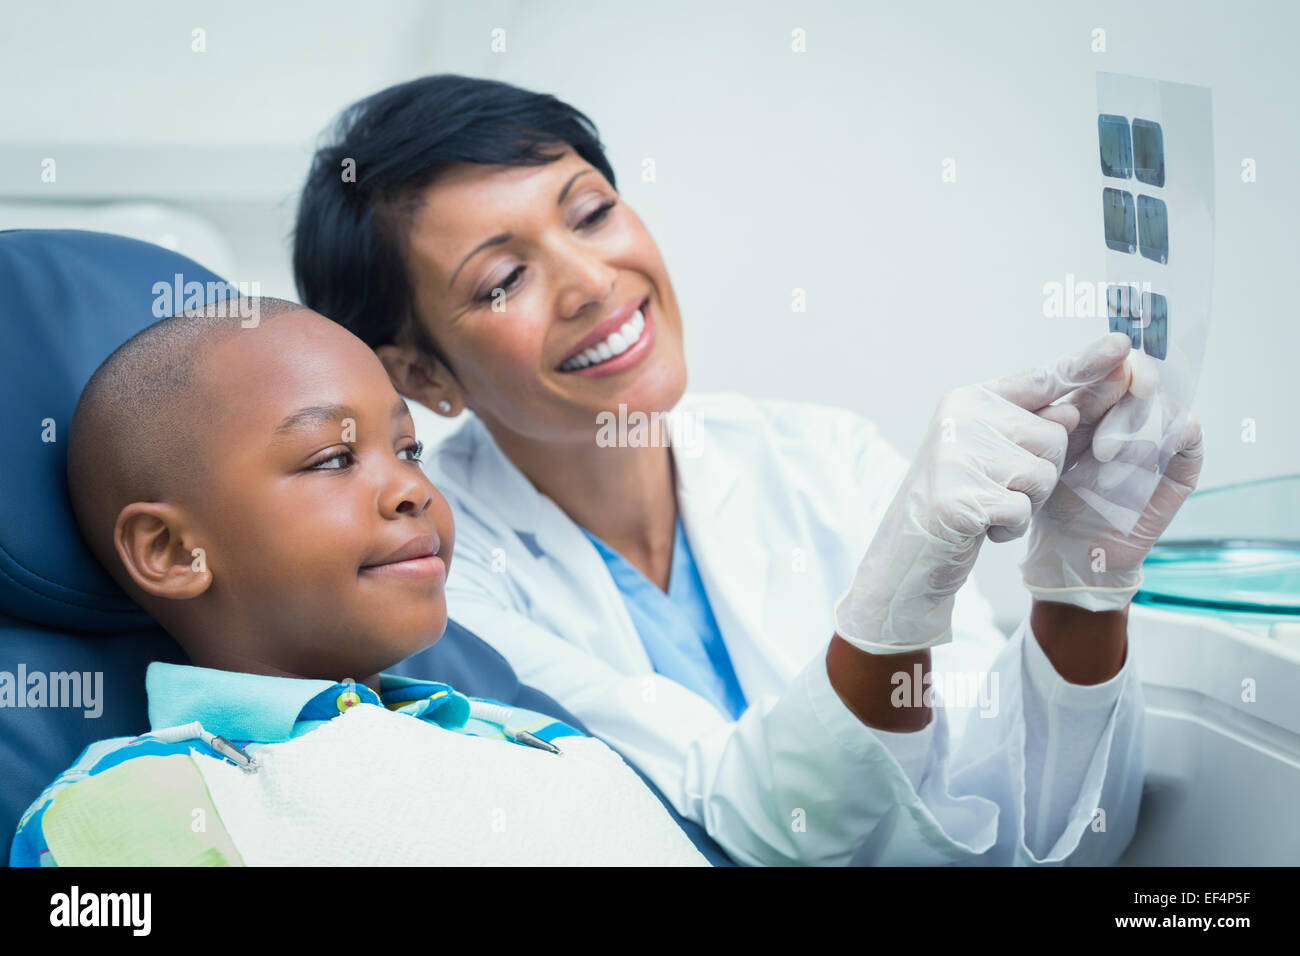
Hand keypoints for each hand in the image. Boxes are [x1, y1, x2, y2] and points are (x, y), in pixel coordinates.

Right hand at [833, 332, 1133, 654]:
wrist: (904, 554)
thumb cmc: (957, 500)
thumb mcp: (991, 454)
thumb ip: (1029, 429)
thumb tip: (1071, 413)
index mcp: (969, 400)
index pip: (1040, 379)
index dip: (1085, 363)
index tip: (1122, 343)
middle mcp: (960, 418)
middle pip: (1053, 437)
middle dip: (1041, 473)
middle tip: (996, 488)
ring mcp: (955, 456)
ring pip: (1042, 475)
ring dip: (1025, 503)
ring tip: (986, 506)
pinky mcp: (958, 498)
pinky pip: (1022, 510)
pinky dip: (1008, 528)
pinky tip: (978, 527)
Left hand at [1020, 356, 1204, 611]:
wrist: (1065, 555)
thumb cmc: (1045, 505)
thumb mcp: (1038, 456)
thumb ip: (1047, 420)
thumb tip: (1057, 382)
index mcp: (1088, 410)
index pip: (1104, 372)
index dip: (1106, 360)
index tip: (1111, 350)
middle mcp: (1123, 421)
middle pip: (1136, 383)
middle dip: (1123, 384)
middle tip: (1111, 391)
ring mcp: (1153, 444)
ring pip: (1160, 407)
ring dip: (1136, 420)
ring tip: (1102, 452)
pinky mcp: (1177, 471)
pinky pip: (1189, 441)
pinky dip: (1179, 432)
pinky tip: (1164, 436)